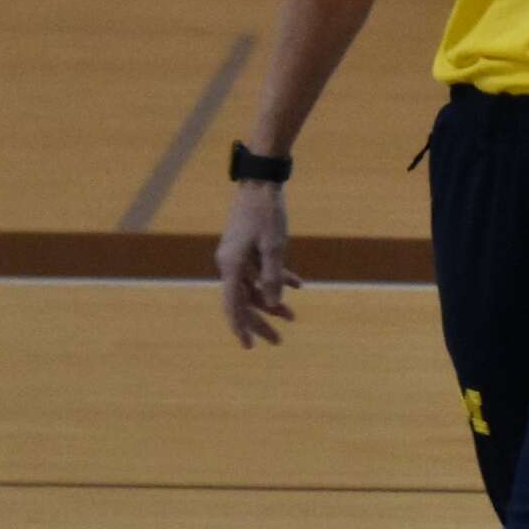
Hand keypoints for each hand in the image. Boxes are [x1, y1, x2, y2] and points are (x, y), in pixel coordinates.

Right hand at [216, 182, 298, 346]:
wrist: (261, 182)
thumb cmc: (266, 213)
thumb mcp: (273, 247)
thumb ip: (272, 278)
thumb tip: (273, 305)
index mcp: (231, 266)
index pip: (233, 306)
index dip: (241, 327)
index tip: (249, 346)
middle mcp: (230, 263)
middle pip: (244, 301)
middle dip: (261, 322)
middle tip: (278, 341)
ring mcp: (239, 255)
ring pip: (254, 287)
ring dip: (273, 301)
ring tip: (293, 317)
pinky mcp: (248, 247)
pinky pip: (260, 270)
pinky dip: (277, 278)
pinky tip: (298, 286)